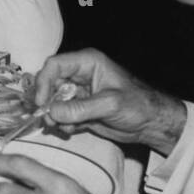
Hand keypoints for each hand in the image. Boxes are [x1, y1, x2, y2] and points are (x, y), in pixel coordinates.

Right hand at [33, 48, 185, 154]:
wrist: (152, 124)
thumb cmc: (139, 105)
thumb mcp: (110, 104)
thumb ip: (80, 109)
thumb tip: (52, 112)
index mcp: (87, 63)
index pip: (54, 65)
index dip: (43, 82)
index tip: (41, 101)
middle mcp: (79, 76)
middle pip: (49, 84)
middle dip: (47, 102)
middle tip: (49, 119)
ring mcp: (78, 93)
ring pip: (52, 101)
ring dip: (54, 116)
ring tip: (64, 127)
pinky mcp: (78, 109)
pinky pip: (61, 115)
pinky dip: (63, 124)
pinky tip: (73, 130)